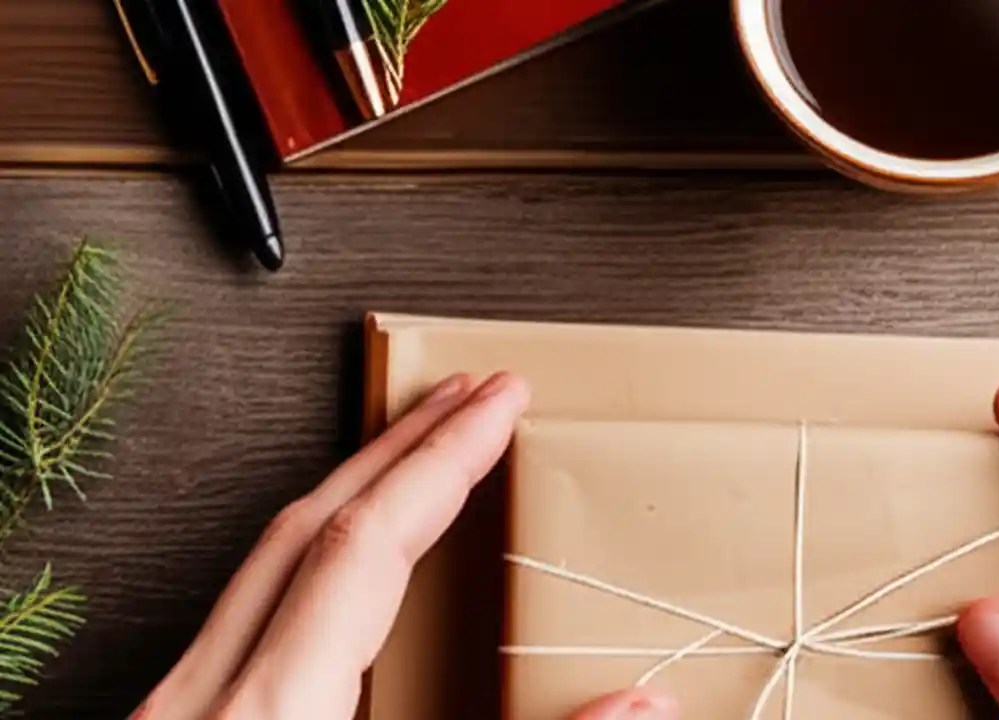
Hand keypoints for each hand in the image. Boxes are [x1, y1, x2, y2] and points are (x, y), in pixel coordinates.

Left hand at [134, 371, 529, 719]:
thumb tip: (622, 700)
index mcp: (270, 717)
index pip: (366, 545)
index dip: (442, 460)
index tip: (497, 404)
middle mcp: (201, 699)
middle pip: (309, 525)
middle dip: (403, 446)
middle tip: (468, 396)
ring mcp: (173, 709)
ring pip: (266, 559)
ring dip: (357, 489)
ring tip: (419, 454)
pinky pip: (246, 606)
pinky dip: (316, 549)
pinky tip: (351, 557)